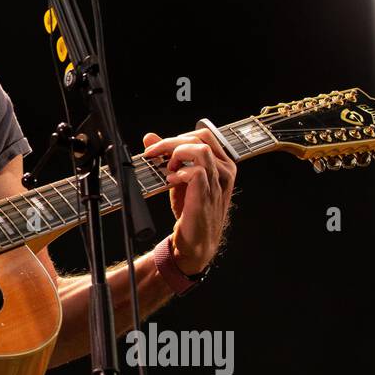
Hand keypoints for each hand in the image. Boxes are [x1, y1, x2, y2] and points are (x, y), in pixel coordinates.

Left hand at [141, 128, 236, 274]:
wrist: (195, 240)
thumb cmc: (191, 209)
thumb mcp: (178, 176)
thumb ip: (167, 155)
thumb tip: (150, 137)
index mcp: (222, 163)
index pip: (204, 134)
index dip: (179, 136)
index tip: (158, 146)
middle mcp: (225, 170)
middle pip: (200, 138)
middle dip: (171, 142)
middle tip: (154, 154)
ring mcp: (219, 182)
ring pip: (200, 150)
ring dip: (177, 154)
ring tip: (168, 169)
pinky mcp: (208, 194)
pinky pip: (196, 171)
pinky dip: (179, 173)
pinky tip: (171, 181)